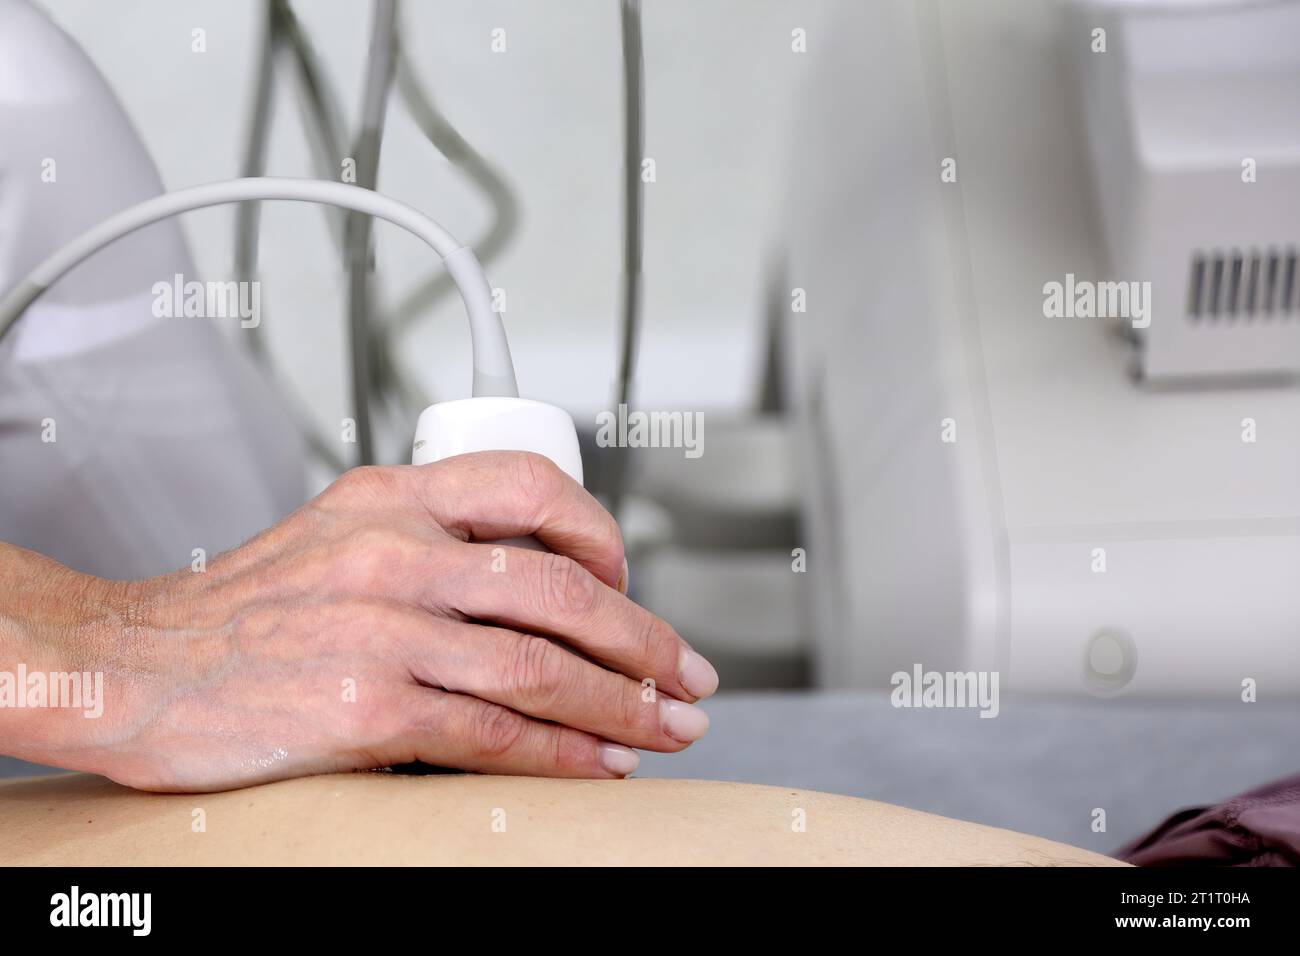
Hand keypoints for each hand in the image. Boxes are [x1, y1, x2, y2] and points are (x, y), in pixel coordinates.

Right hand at [16, 452, 717, 790]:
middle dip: (643, 640)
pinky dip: (561, 752)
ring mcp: (383, 628)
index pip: (529, 487)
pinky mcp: (366, 707)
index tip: (630, 578)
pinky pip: (494, 730)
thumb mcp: (337, 535)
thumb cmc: (240, 610)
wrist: (136, 666)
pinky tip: (598, 764)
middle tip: (689, 675)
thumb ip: (429, 543)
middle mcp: (394, 551)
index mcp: (391, 496)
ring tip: (669, 728)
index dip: (600, 534)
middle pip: (558, 590)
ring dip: (623, 704)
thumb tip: (532, 593)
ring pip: (541, 665)